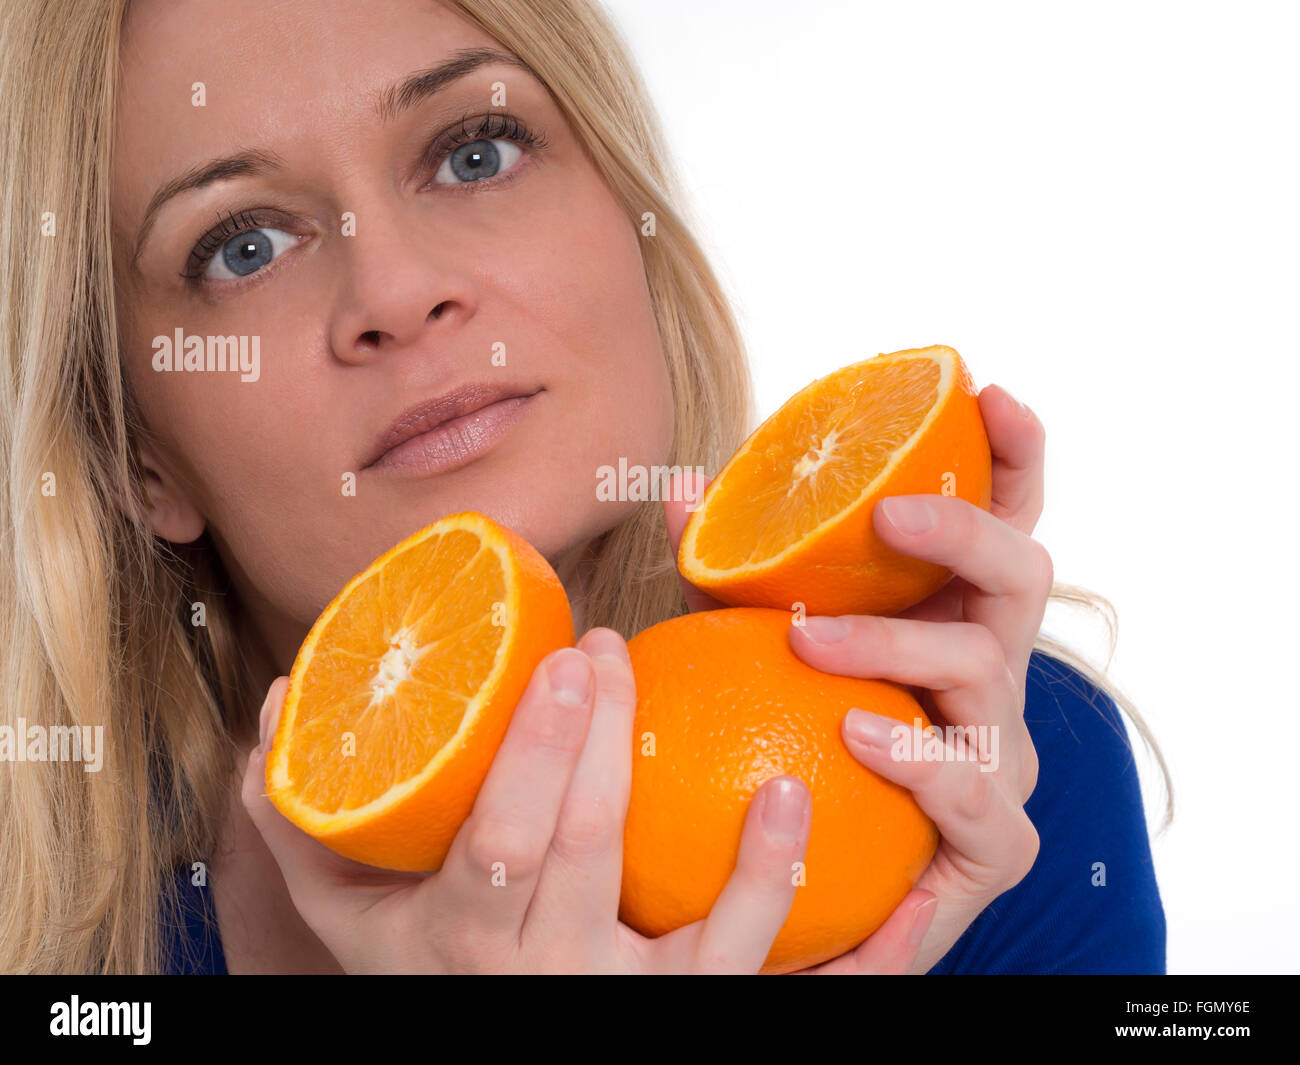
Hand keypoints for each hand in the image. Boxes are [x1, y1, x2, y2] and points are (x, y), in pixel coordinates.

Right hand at [241, 628, 936, 972]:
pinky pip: (739, 952)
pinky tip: (791, 796)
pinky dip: (773, 879)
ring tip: (745, 742)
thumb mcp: (340, 906)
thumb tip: (285, 699)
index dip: (536, 750)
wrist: (482, 1045)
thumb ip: (299, 812)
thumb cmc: (414, 961)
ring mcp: (619, 996)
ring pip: (685, 918)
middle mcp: (541, 973)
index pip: (498, 841)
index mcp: (459, 936)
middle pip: (585, 849)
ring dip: (729, 830)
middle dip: (602, 738)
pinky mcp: (680, 1004)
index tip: (561, 658)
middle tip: (608, 650)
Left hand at [664, 383, 1049, 973]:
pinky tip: (852, 740)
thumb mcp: (756, 647)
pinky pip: (971, 793)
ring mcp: (1003, 753)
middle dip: (963, 530)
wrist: (824, 890)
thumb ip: (732, 575)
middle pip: (1021, 575)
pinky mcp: (995, 839)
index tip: (987, 393)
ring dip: (897, 646)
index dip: (1013, 456)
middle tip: (887, 514)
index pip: (1004, 522)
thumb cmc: (795, 743)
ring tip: (809, 639)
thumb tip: (681, 487)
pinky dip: (913, 761)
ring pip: (985, 673)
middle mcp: (992, 674)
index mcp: (950, 618)